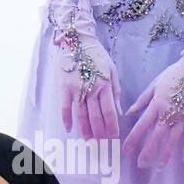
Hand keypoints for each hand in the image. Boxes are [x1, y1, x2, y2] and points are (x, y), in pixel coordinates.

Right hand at [46, 0, 121, 138]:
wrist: (77, 40)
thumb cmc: (96, 54)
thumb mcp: (111, 70)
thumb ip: (115, 91)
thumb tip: (119, 110)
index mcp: (105, 85)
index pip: (110, 112)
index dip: (112, 127)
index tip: (114, 137)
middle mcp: (92, 90)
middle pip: (96, 117)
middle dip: (99, 133)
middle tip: (101, 144)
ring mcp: (77, 90)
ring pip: (81, 116)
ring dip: (85, 130)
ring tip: (88, 141)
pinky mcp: (64, 88)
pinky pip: (65, 107)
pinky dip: (67, 119)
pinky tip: (69, 129)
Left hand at [122, 17, 183, 168]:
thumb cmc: (174, 74)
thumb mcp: (155, 84)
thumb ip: (142, 100)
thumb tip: (129, 112)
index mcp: (156, 105)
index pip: (141, 126)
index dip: (132, 140)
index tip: (125, 151)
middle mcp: (168, 114)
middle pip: (155, 138)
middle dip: (147, 153)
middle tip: (140, 166)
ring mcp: (182, 118)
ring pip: (172, 141)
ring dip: (165, 155)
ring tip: (159, 167)